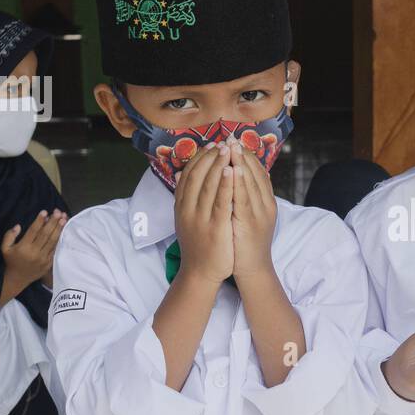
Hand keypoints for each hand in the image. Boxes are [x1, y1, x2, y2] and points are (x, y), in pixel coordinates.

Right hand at [1, 209, 65, 292]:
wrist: (17, 279)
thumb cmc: (11, 261)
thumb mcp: (5, 248)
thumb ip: (9, 236)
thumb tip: (18, 226)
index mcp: (23, 248)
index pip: (33, 231)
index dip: (39, 221)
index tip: (45, 212)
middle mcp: (34, 252)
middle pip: (46, 235)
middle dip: (53, 222)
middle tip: (58, 212)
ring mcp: (43, 258)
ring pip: (53, 241)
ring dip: (59, 229)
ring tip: (64, 219)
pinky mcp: (49, 262)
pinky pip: (55, 249)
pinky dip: (59, 239)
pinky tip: (62, 231)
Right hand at [173, 142, 233, 284]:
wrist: (200, 272)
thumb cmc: (198, 244)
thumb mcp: (186, 218)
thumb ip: (185, 197)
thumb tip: (181, 174)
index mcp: (181, 205)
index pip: (188, 174)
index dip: (199, 158)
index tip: (210, 145)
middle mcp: (187, 208)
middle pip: (198, 175)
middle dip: (211, 156)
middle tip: (223, 142)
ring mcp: (200, 217)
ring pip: (209, 185)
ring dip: (219, 164)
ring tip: (228, 148)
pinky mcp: (215, 227)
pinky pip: (221, 202)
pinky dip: (226, 184)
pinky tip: (233, 171)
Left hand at [227, 137, 277, 280]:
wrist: (252, 269)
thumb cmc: (246, 243)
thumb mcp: (247, 215)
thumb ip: (243, 197)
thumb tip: (235, 177)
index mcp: (265, 200)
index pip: (257, 171)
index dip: (246, 155)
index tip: (234, 141)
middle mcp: (266, 203)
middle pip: (255, 173)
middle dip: (242, 153)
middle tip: (230, 137)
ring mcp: (260, 212)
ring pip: (251, 182)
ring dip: (241, 162)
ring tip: (231, 146)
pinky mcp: (250, 222)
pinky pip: (244, 198)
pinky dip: (239, 182)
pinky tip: (233, 169)